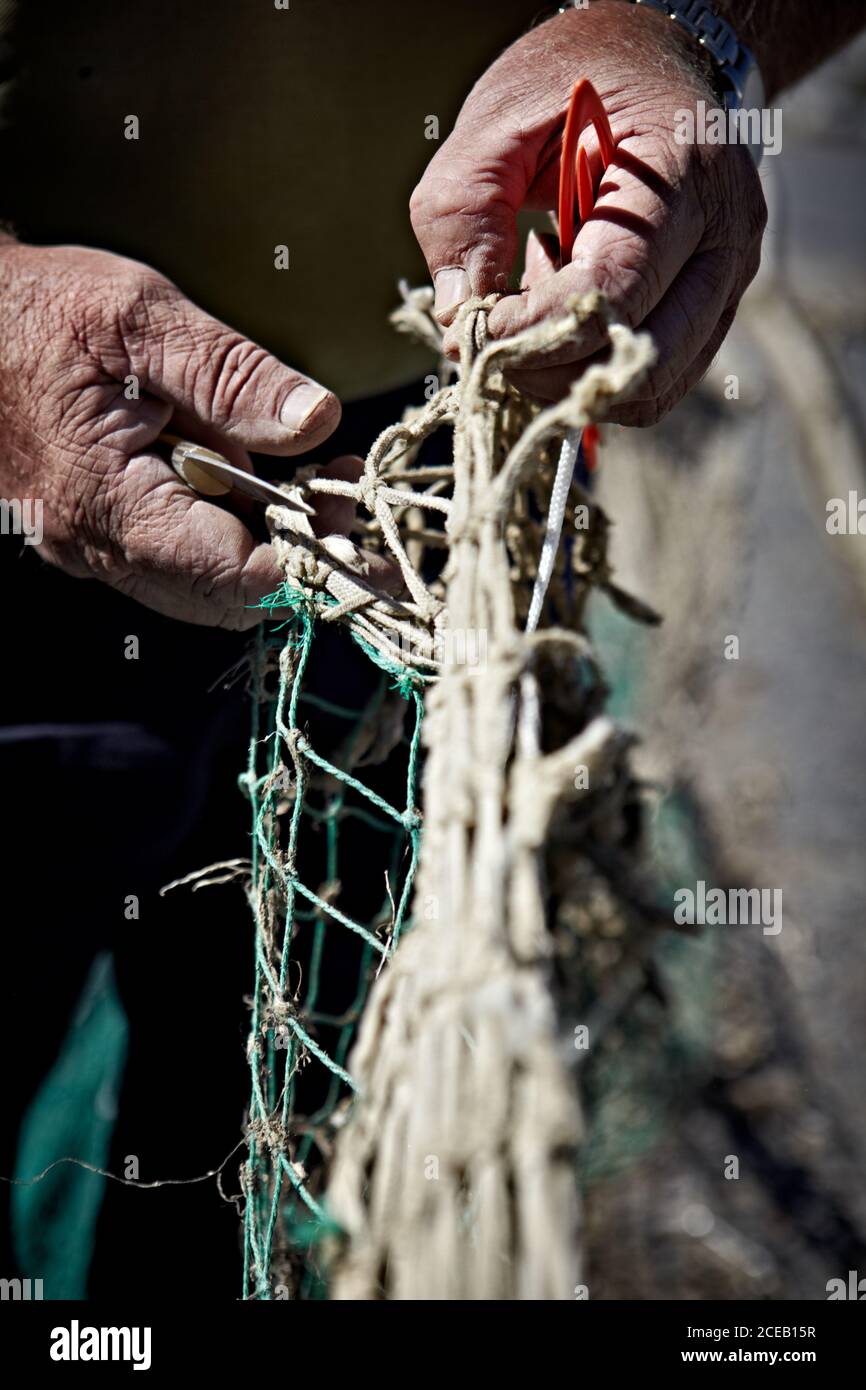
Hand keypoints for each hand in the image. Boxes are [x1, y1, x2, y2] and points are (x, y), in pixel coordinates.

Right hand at [0, 241, 341, 626]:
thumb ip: (233, 376)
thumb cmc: (40, 310)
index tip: (345, 506)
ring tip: (292, 474)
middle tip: (335, 490)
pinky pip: (174, 558)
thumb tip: (316, 424)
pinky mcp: (93, 533)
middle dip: (292, 555)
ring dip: (260, 542)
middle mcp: (97, 544)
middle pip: (225, 598)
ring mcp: (91, 546)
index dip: (305, 557)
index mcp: (111, 501)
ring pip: (202, 586)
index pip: (234, 578)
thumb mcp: (142, 317)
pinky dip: (221, 528)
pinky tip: (236, 471)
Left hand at [409, 0, 766, 424]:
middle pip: (634, 360)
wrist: (653, 58)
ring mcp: (730, 281)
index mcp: (679, 176)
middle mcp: (724, 238)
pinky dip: (595, 374)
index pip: (608, 294)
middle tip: (494, 334)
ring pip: (651, 389)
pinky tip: (563, 315)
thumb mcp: (496, 122)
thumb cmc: (575, 83)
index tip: (473, 325)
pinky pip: (658, 382)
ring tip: (534, 311)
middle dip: (547, 370)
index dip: (529, 330)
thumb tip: (460, 316)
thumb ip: (463, 214)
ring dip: (571, 378)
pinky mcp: (716, 311)